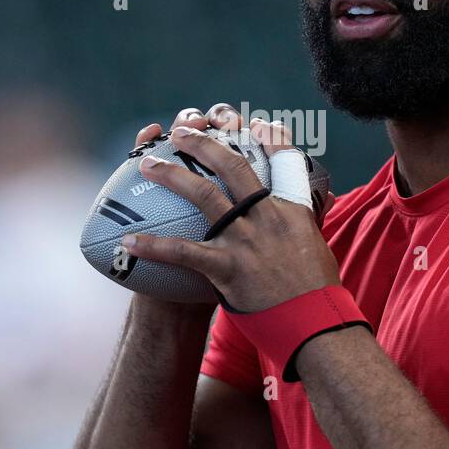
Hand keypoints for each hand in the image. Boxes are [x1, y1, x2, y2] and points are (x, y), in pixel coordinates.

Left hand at [123, 106, 340, 311]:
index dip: (269, 137)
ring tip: (147, 164)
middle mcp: (269, 217)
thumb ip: (308, 223)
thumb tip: (315, 206)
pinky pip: (183, 252)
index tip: (255, 122)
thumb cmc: (319, 293)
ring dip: (173, 175)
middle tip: (181, 132)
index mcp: (293, 211)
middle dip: (204, 144)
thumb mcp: (319, 247)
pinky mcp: (228, 269)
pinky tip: (129, 242)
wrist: (315, 325)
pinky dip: (154, 246)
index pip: (284, 161)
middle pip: (234, 167)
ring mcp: (247, 241)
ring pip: (205, 195)